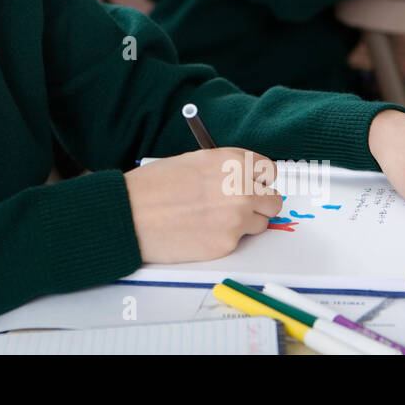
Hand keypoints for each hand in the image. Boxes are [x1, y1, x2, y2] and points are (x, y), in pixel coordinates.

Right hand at [124, 148, 282, 262]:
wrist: (130, 214)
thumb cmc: (152, 186)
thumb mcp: (192, 162)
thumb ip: (223, 169)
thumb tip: (242, 180)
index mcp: (233, 161)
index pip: (269, 171)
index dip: (259, 180)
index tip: (252, 186)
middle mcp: (242, 188)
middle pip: (274, 201)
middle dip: (259, 205)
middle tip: (238, 207)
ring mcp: (237, 218)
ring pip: (260, 224)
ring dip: (243, 224)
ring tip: (211, 219)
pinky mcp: (227, 244)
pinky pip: (237, 242)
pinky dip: (222, 238)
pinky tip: (199, 231)